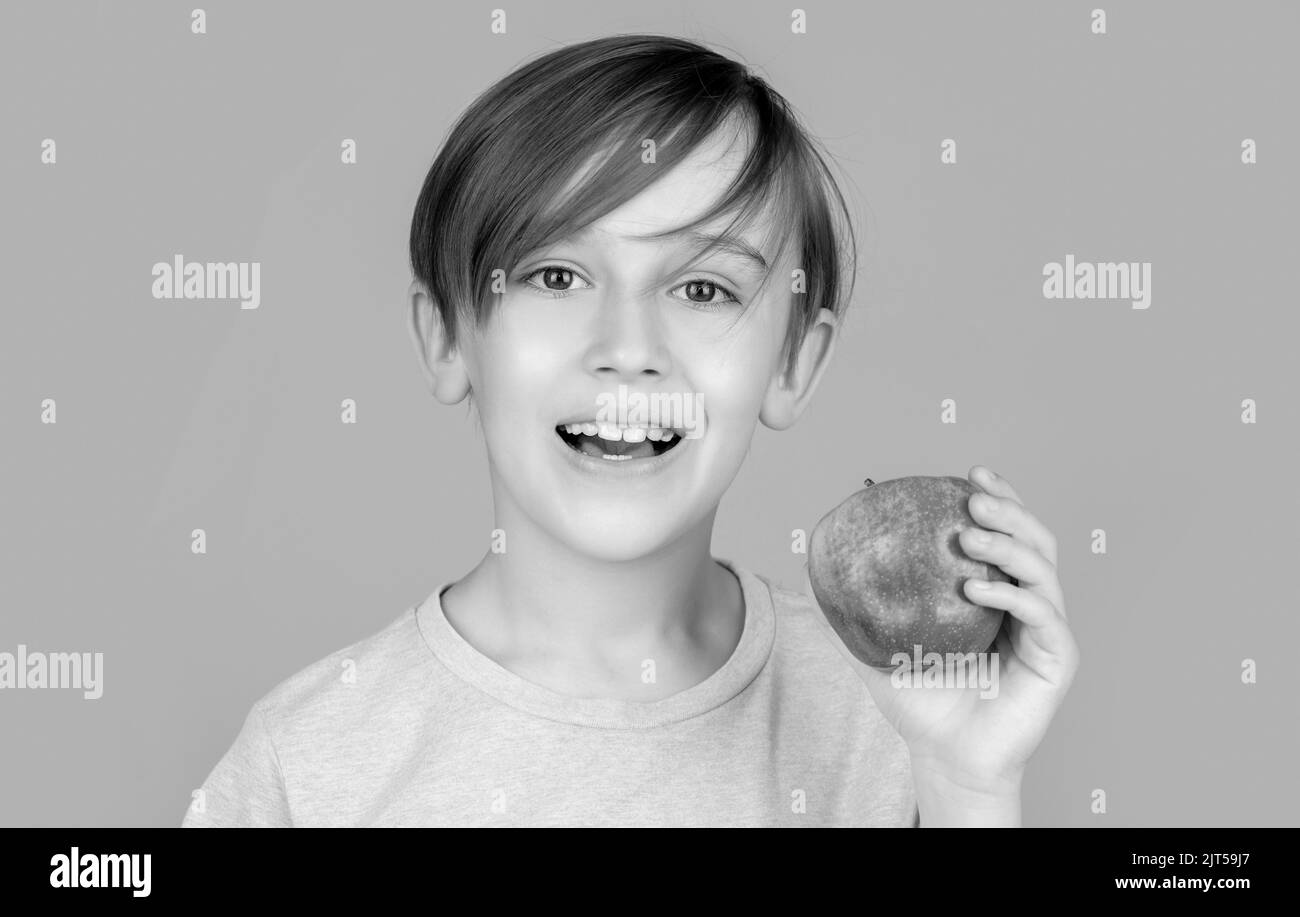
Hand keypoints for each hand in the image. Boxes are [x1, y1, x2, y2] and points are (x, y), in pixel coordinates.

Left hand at [855, 465, 1080, 799]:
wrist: (944, 755)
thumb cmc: (919, 700)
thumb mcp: (874, 643)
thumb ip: (848, 604)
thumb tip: (810, 560)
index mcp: (998, 590)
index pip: (1008, 531)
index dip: (998, 496)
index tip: (970, 472)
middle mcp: (1030, 602)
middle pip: (1035, 539)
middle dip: (1009, 509)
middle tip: (972, 496)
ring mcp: (1048, 629)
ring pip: (1043, 569)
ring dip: (1008, 544)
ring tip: (969, 534)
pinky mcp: (1059, 659)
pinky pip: (1043, 615)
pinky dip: (1012, 594)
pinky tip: (977, 587)